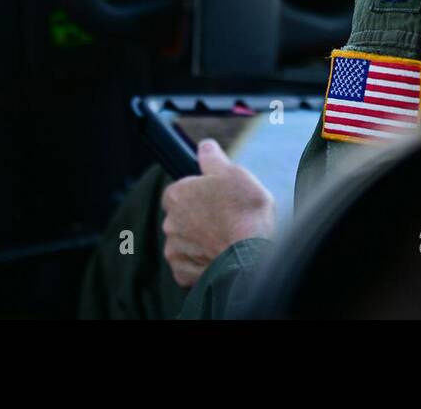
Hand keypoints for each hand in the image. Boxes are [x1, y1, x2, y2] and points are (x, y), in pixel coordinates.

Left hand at [161, 139, 276, 288]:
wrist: (250, 254)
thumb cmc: (243, 210)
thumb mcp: (233, 172)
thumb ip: (213, 159)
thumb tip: (204, 146)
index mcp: (176, 195)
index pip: (180, 190)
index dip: (199, 193)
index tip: (217, 198)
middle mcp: (169, 222)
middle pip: (182, 216)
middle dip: (199, 218)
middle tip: (225, 219)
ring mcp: (175, 250)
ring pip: (185, 241)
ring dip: (200, 240)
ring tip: (226, 239)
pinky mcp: (183, 273)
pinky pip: (190, 265)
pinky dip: (202, 262)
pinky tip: (220, 256)